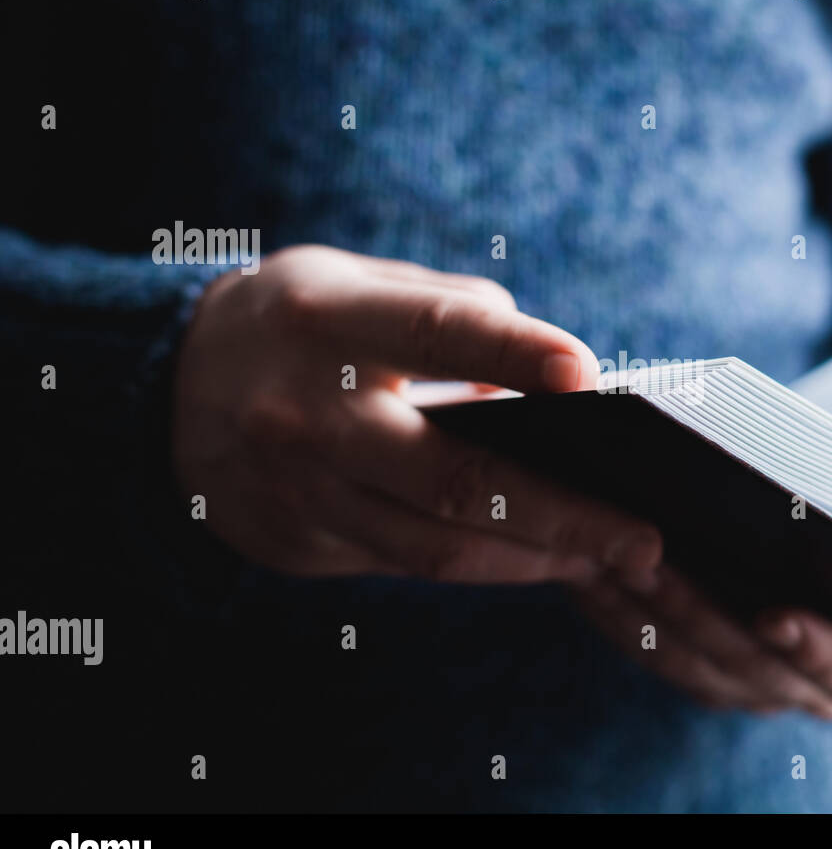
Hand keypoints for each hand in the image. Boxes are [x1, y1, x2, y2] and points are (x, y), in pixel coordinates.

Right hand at [171, 244, 661, 580]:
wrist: (169, 392)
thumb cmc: (297, 323)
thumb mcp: (354, 284)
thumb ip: (448, 311)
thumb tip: (548, 367)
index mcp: (326, 322)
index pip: (436, 334)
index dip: (515, 355)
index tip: (591, 376)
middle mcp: (307, 414)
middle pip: (452, 478)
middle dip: (561, 514)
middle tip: (645, 538)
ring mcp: (299, 491)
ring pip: (436, 546)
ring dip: (535, 558)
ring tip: (611, 558)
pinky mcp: (299, 543)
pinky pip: (408, 564)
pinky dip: (486, 564)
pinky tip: (542, 558)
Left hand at [572, 568, 831, 718]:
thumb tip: (822, 467)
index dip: (813, 649)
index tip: (774, 616)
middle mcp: (820, 689)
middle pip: (752, 666)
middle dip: (695, 613)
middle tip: (652, 564)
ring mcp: (760, 688)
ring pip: (692, 665)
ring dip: (645, 615)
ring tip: (607, 561)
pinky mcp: (709, 673)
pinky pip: (660, 657)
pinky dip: (622, 617)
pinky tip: (589, 573)